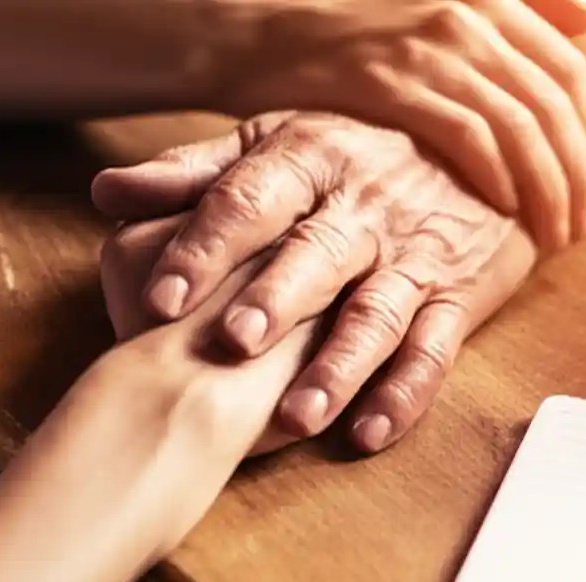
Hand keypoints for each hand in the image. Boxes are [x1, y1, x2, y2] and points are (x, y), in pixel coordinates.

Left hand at [96, 112, 539, 453]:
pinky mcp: (456, 299)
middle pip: (317, 254)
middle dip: (277, 300)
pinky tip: (369, 433)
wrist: (477, 154)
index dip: (206, 247)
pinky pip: (436, 349)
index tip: (161, 298)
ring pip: (378, 313)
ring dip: (340, 364)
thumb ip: (196, 173)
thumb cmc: (355, 159)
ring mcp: (413, 258)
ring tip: (298, 416)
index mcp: (309, 162)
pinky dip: (406, 393)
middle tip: (234, 343)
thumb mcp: (279, 144)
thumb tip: (108, 191)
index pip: (250, 200)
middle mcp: (363, 210)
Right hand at [201, 0, 585, 249]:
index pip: (570, 73)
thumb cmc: (354, 27)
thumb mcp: (441, 5)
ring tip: (554, 235)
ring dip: (549, 189)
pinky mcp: (392, 82)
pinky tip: (505, 209)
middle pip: (557, 106)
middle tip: (582, 225)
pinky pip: (470, 136)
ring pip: (522, 128)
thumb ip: (518, 8)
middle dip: (580, 175)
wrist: (259, 25)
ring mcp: (431, 48)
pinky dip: (498, 177)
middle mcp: (470, 16)